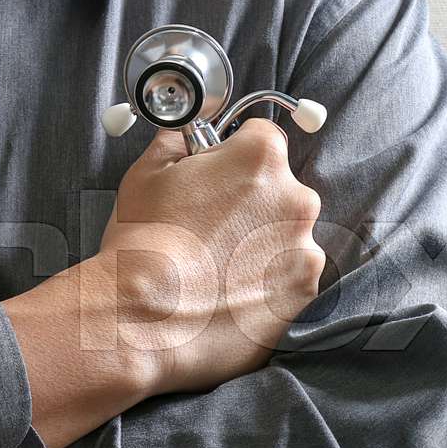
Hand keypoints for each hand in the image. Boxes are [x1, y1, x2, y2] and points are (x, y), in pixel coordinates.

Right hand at [99, 118, 325, 394]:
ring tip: (215, 265)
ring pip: (285, 235)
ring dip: (259, 244)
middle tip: (208, 228)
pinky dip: (265, 282)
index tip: (217, 176)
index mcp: (260, 158)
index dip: (232, 154)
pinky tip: (227, 290)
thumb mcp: (147, 173)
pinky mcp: (303, 294)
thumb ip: (178, 140)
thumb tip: (188, 127)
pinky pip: (288, 277)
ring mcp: (304, 249)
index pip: (261, 136)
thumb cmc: (142, 245)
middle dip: (250, 202)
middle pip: (279, 188)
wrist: (144, 320)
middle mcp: (295, 198)